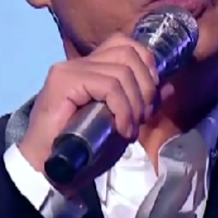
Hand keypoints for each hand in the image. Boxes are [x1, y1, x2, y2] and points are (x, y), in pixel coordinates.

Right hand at [19, 33, 158, 192]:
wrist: (49, 172)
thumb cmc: (82, 152)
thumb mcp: (121, 124)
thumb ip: (141, 103)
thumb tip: (168, 88)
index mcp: (90, 68)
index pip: (125, 45)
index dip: (147, 66)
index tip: (150, 99)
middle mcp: (78, 63)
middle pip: (127, 52)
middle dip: (146, 85)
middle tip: (142, 117)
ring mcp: (69, 70)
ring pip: (121, 71)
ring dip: (134, 103)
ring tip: (129, 128)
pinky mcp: (63, 82)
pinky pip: (108, 86)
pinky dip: (122, 109)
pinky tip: (121, 129)